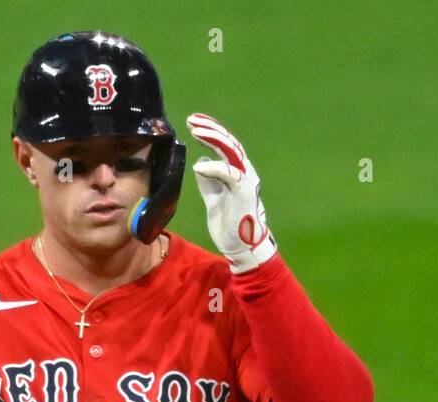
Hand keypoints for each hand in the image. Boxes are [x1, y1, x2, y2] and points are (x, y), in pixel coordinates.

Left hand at [185, 113, 276, 273]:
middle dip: (210, 129)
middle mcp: (244, 172)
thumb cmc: (229, 223)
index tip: (193, 123)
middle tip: (192, 120)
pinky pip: (230, 174)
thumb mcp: (214, 197)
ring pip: (231, 152)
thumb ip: (209, 180)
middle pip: (228, 143)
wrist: (241, 245)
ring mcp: (246, 181)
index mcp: (237, 172)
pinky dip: (214, 167)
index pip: (224, 146)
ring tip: (195, 130)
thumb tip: (201, 162)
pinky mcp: (244, 192)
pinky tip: (199, 165)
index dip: (210, 132)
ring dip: (213, 138)